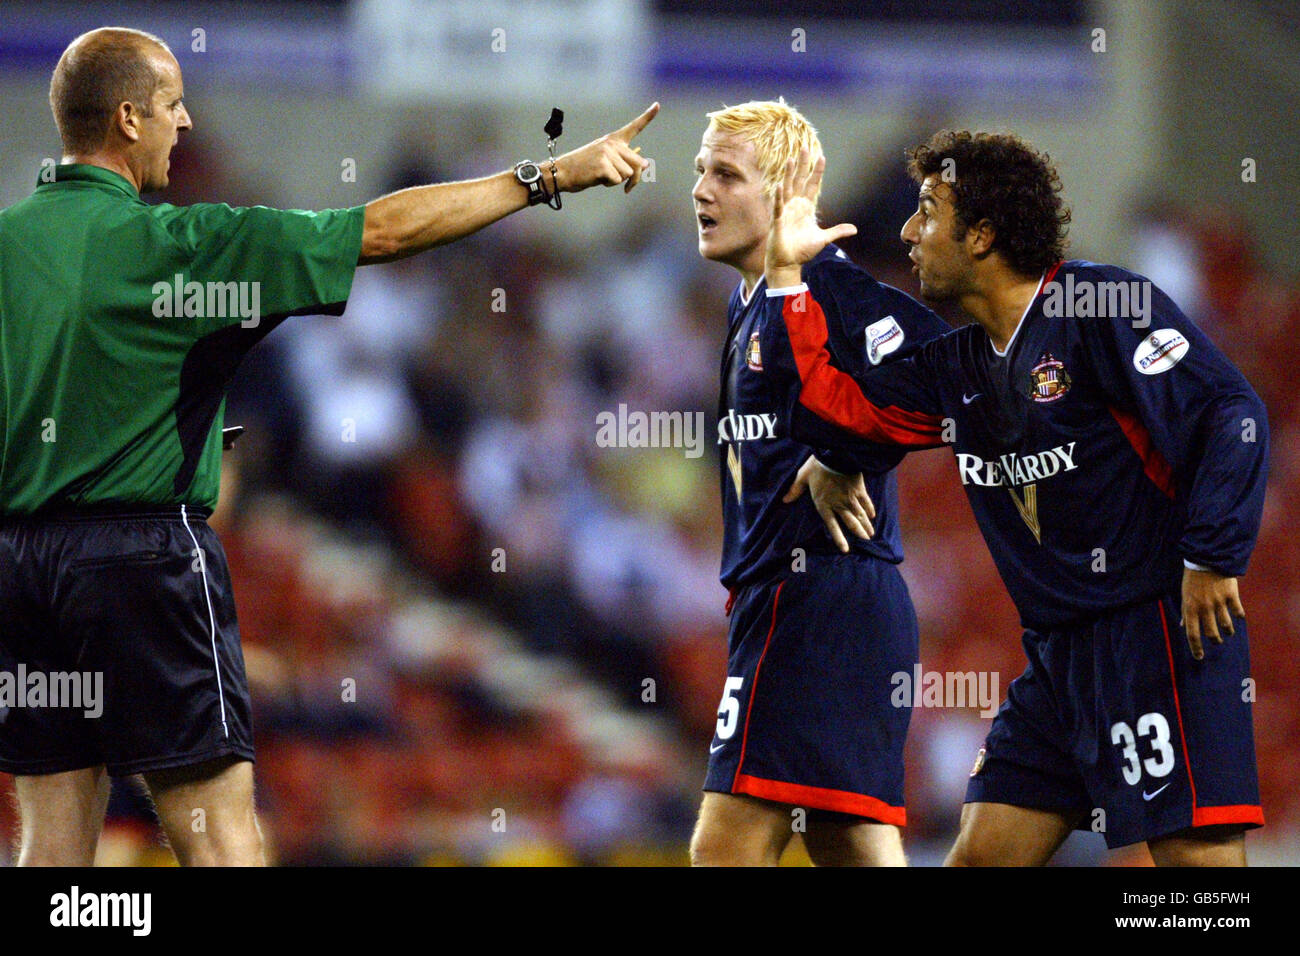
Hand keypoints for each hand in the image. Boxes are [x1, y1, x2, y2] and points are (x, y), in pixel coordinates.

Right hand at [554, 102, 658, 193]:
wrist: (562, 171)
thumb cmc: (586, 168)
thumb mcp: (606, 161)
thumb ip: (625, 161)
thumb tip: (647, 165)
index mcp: (614, 139)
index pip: (634, 127)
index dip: (648, 116)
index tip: (657, 105)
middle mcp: (612, 143)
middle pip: (639, 164)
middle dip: (635, 178)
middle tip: (628, 187)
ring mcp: (607, 153)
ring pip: (628, 174)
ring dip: (618, 181)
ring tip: (602, 176)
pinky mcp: (603, 165)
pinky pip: (617, 181)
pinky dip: (609, 184)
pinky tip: (597, 178)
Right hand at [765, 149, 856, 286]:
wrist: (788, 263)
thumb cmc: (802, 250)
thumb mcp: (823, 239)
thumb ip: (837, 231)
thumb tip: (854, 229)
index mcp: (805, 207)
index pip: (812, 185)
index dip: (816, 171)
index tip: (821, 157)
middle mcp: (795, 206)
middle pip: (799, 180)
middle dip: (802, 165)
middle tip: (804, 147)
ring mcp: (785, 212)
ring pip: (788, 188)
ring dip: (789, 174)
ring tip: (790, 159)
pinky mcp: (778, 221)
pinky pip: (778, 207)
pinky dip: (779, 197)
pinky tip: (780, 185)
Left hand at [783, 455, 874, 552]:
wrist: (836, 454)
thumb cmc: (817, 466)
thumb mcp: (803, 477)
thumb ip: (795, 490)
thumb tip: (785, 500)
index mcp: (824, 504)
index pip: (833, 526)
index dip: (840, 539)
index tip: (846, 550)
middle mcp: (839, 505)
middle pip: (851, 523)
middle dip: (859, 533)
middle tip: (866, 541)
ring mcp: (851, 498)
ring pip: (860, 515)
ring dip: (866, 525)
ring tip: (870, 534)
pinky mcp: (860, 489)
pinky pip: (866, 502)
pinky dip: (870, 509)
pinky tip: (872, 516)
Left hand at [1180, 567, 1245, 659]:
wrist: (1206, 559)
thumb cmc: (1193, 579)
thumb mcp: (1185, 595)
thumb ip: (1186, 612)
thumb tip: (1182, 626)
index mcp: (1190, 608)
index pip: (1192, 634)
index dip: (1196, 648)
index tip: (1199, 657)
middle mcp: (1204, 607)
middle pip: (1211, 632)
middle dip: (1215, 640)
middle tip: (1217, 641)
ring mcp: (1218, 601)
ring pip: (1226, 625)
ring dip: (1228, 631)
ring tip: (1228, 632)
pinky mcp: (1231, 595)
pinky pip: (1238, 611)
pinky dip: (1239, 616)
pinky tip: (1239, 617)